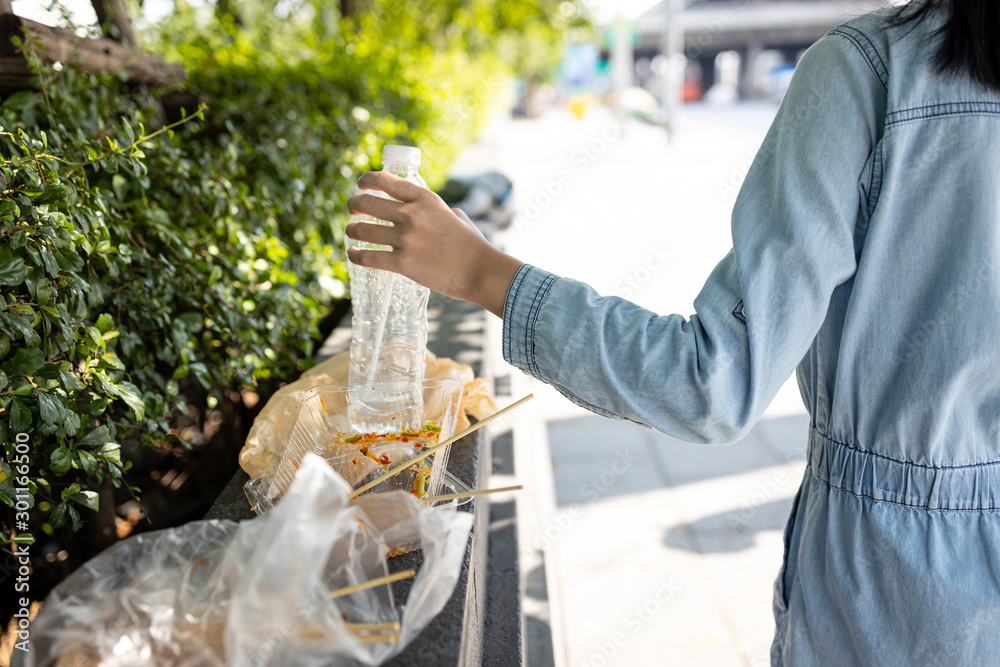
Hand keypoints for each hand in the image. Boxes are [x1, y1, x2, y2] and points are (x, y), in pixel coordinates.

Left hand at [346, 171, 522, 317]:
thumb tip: (435, 215)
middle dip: (354, 204)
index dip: (367, 180)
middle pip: (366, 203)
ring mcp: (405, 239)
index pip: (385, 180)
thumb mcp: (456, 216)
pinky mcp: (402, 262)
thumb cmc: (472, 245)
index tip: (360, 184)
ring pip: (361, 230)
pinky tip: (353, 254)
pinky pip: (367, 257)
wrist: (479, 270)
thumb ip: (439, 212)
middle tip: (352, 209)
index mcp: (425, 198)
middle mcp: (411, 214)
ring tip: (352, 232)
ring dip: (352, 230)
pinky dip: (355, 255)